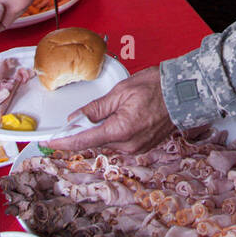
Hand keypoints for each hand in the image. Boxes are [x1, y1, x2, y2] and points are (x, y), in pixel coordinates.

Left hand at [49, 66, 175, 153]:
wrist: (185, 93)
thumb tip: (76, 119)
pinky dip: (115, 131)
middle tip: (82, 116)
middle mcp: (128, 145)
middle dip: (86, 130)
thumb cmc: (156, 87)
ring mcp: (137, 148)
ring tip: (113, 109)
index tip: (50, 142)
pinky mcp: (143, 147)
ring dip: (102, 130)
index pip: (84, 141)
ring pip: (108, 141)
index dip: (64, 142)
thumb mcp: (120, 92)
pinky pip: (120, 142)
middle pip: (95, 141)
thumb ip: (96, 108)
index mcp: (120, 131)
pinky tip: (121, 117)